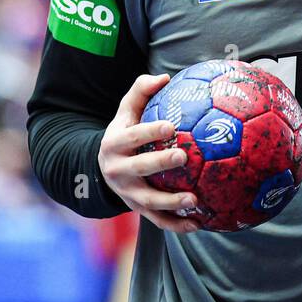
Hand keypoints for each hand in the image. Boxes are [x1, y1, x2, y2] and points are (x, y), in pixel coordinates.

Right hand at [98, 73, 200, 233]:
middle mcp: (118, 170)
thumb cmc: (125, 132)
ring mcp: (127, 193)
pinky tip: (198, 223)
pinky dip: (177, 224)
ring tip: (194, 200)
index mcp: (115, 144)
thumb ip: (141, 91)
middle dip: (159, 163)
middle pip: (139, 169)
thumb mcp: (125, 111)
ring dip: (170, 202)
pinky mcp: (137, 210)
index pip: (132, 136)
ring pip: (148, 201)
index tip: (170, 126)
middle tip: (183, 156)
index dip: (149, 131)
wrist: (103, 169)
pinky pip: (158, 221)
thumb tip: (164, 77)